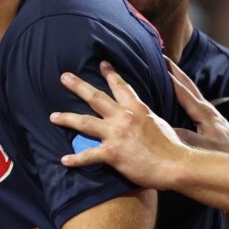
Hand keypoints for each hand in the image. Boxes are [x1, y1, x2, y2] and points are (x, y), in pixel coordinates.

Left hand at [51, 61, 186, 188]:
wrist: (176, 164)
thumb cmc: (171, 147)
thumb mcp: (159, 123)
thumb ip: (145, 117)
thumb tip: (142, 116)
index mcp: (137, 109)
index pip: (121, 87)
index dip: (110, 74)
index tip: (101, 64)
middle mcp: (124, 117)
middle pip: (96, 98)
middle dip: (78, 86)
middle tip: (64, 77)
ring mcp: (117, 134)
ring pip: (85, 122)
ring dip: (67, 118)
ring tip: (53, 116)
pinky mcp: (113, 154)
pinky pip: (88, 155)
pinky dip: (75, 159)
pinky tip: (64, 160)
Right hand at [166, 58, 228, 155]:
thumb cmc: (227, 151)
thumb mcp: (205, 147)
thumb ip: (187, 138)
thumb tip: (166, 130)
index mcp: (204, 112)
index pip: (184, 91)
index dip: (171, 78)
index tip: (159, 65)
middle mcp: (206, 108)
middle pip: (188, 84)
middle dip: (175, 70)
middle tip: (162, 57)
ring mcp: (208, 111)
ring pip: (191, 89)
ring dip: (179, 77)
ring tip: (167, 68)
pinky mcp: (209, 117)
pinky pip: (192, 97)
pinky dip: (183, 89)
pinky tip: (177, 91)